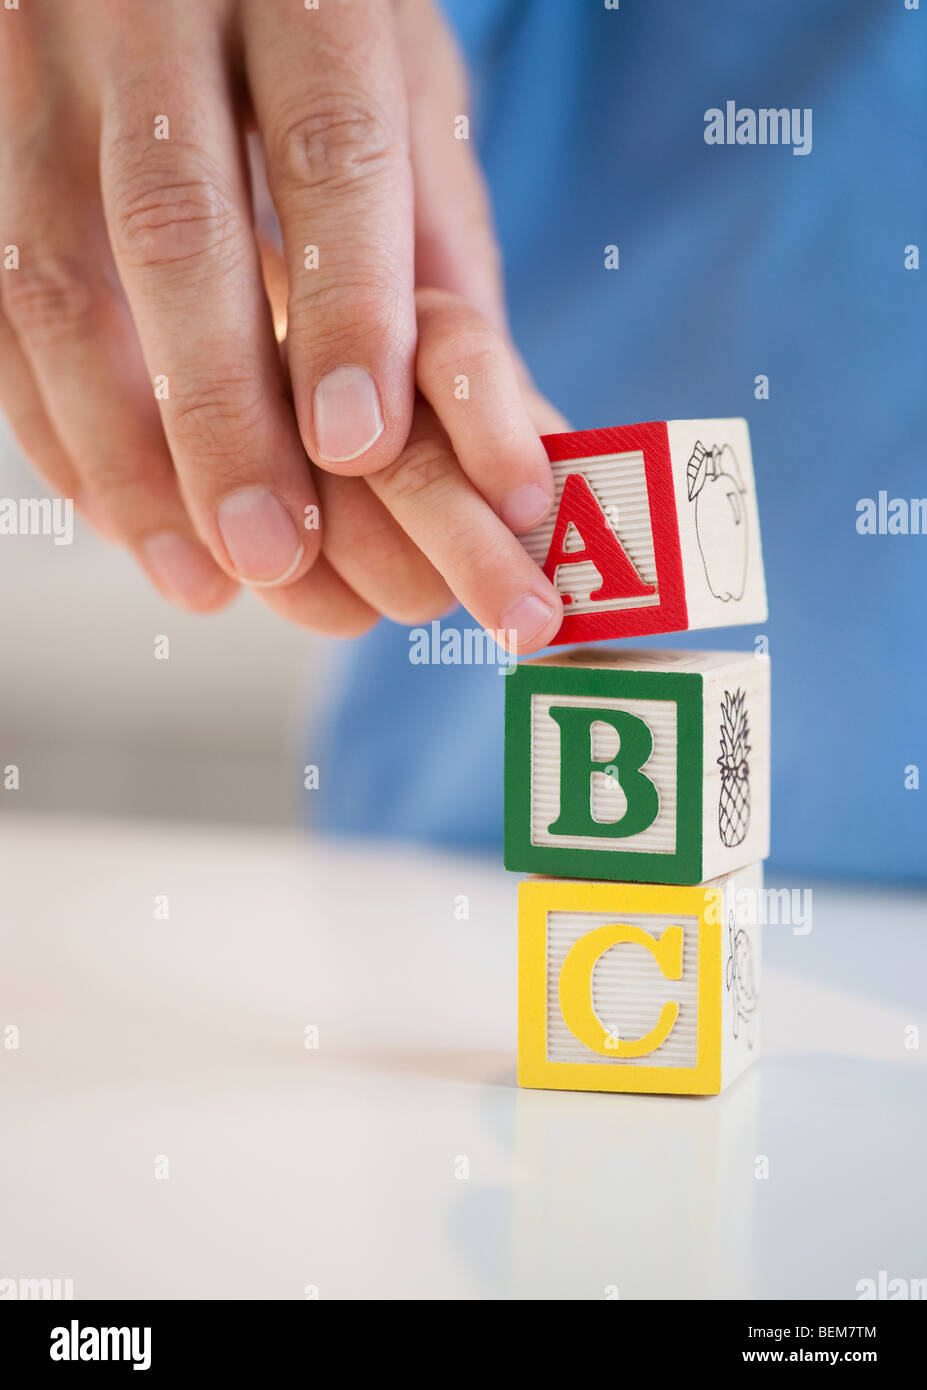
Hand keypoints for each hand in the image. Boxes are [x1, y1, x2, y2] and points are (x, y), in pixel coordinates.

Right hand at [0, 0, 561, 648]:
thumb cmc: (326, 29)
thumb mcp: (411, 101)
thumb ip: (440, 254)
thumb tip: (509, 444)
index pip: (325, 150)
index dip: (343, 308)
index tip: (357, 447)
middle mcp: (152, 14)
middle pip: (174, 230)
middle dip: (222, 413)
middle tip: (274, 554)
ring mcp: (44, 75)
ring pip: (56, 280)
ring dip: (126, 454)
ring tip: (202, 574)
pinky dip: (58, 430)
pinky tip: (122, 518)